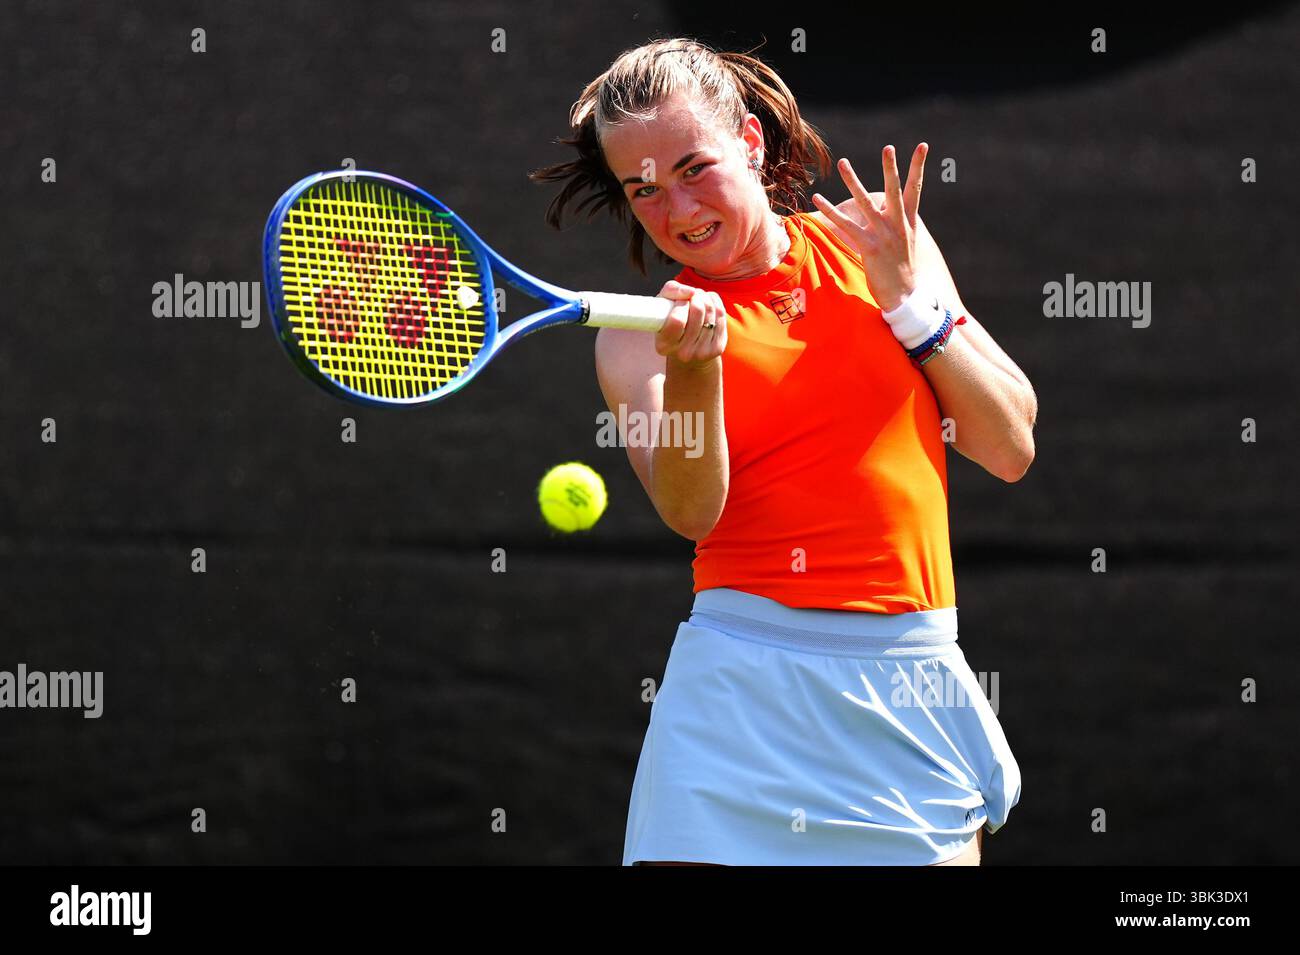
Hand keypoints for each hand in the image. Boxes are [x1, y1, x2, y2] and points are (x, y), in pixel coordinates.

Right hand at [654, 280, 726, 368]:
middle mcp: (683, 353)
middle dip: (695, 296)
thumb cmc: (671, 321)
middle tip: (691, 296)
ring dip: (705, 298)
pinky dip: (715, 303)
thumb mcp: (662, 306)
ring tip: (698, 299)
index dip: (680, 303)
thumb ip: (670, 292)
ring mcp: (702, 352)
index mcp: (664, 345)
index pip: (677, 319)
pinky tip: (708, 305)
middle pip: (697, 311)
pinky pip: (721, 315)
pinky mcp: (717, 348)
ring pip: (711, 310)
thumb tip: (691, 291)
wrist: (687, 348)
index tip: (680, 300)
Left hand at [811, 143, 926, 312]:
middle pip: (894, 191)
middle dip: (891, 168)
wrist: (905, 297)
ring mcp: (884, 236)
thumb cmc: (903, 269)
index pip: (916, 188)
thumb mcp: (907, 242)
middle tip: (888, 147)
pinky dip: (830, 211)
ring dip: (852, 181)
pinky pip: (846, 225)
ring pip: (865, 203)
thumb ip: (899, 222)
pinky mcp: (869, 248)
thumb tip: (887, 208)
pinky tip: (818, 198)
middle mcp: (898, 225)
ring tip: (843, 162)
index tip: (923, 145)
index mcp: (909, 222)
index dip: (919, 166)